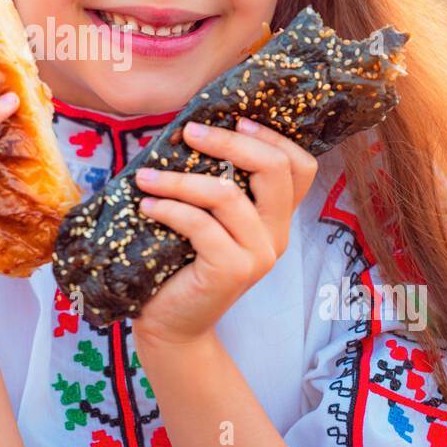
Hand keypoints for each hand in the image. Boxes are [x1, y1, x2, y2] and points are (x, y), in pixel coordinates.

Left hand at [129, 118, 317, 347]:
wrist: (171, 325)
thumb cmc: (180, 264)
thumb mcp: (205, 219)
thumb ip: (213, 186)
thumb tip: (189, 130)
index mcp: (275, 218)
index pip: (301, 167)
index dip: (274, 138)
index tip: (236, 121)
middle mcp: (276, 235)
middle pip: (274, 170)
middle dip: (228, 142)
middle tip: (188, 133)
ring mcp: (259, 255)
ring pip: (228, 195)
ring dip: (180, 179)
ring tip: (145, 176)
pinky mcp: (233, 271)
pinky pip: (202, 225)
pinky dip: (170, 208)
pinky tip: (147, 205)